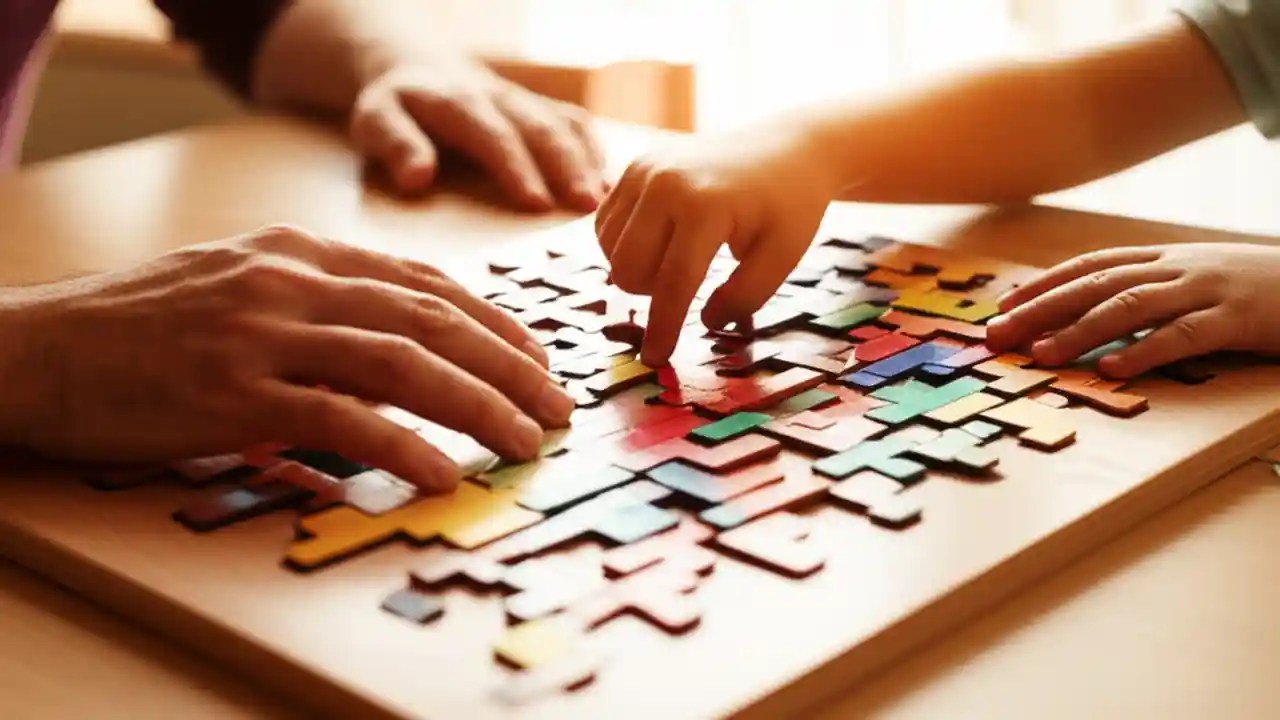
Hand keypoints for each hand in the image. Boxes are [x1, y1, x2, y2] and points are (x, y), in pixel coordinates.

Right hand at [0, 226, 573, 491]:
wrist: (43, 348)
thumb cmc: (144, 325)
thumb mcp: (239, 286)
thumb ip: (317, 305)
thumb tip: (395, 352)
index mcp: (299, 253)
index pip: (422, 282)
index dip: (492, 321)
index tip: (536, 356)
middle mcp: (293, 281)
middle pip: (431, 319)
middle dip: (508, 364)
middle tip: (555, 405)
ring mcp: (265, 334)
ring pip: (403, 363)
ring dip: (479, 403)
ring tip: (526, 439)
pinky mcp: (236, 392)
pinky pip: (342, 418)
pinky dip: (403, 445)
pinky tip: (442, 471)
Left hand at [350, 62, 605, 211]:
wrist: (418, 68)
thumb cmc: (397, 109)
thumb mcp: (374, 123)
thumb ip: (395, 146)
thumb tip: (418, 179)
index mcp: (457, 102)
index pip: (491, 134)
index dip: (516, 167)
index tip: (536, 203)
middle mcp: (499, 98)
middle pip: (541, 128)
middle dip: (568, 167)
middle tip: (588, 207)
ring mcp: (526, 102)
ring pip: (566, 125)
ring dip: (588, 163)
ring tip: (603, 202)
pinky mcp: (542, 108)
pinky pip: (577, 125)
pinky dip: (596, 154)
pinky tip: (608, 188)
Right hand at [596, 124, 838, 365]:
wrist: (784, 148)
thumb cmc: (788, 206)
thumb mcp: (783, 256)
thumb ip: (747, 295)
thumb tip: (706, 321)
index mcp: (705, 206)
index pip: (673, 282)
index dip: (663, 327)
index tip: (656, 359)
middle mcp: (665, 183)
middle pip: (629, 269)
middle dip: (650, 295)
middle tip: (687, 285)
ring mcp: (644, 170)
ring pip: (610, 250)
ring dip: (637, 271)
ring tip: (679, 258)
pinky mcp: (633, 167)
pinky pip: (605, 226)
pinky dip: (623, 246)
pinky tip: (658, 241)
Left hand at [986, 243, 1279, 377]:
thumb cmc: (1262, 290)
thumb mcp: (1200, 281)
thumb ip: (1153, 292)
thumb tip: (1095, 320)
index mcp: (1166, 257)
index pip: (1091, 265)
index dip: (1044, 284)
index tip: (1004, 305)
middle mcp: (1178, 267)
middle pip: (1096, 284)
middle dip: (1042, 309)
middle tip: (999, 334)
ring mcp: (1208, 289)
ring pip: (1129, 306)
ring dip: (1078, 331)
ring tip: (1041, 354)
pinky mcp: (1238, 318)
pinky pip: (1183, 336)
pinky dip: (1143, 352)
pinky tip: (1111, 370)